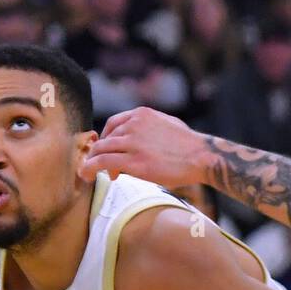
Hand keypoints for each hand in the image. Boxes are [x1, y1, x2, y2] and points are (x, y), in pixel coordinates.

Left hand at [79, 106, 208, 187]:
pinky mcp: (135, 162)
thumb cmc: (190, 145)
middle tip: (100, 168)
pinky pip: (104, 163)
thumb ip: (151, 125)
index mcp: (142, 114)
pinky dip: (91, 168)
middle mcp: (134, 125)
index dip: (107, 138)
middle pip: (106, 139)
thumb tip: (144, 136)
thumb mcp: (168, 123)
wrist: (202, 156)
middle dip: (100, 154)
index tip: (108, 151)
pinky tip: (88, 176)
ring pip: (101, 150)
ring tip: (89, 174)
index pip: (114, 123)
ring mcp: (133, 143)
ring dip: (92, 163)